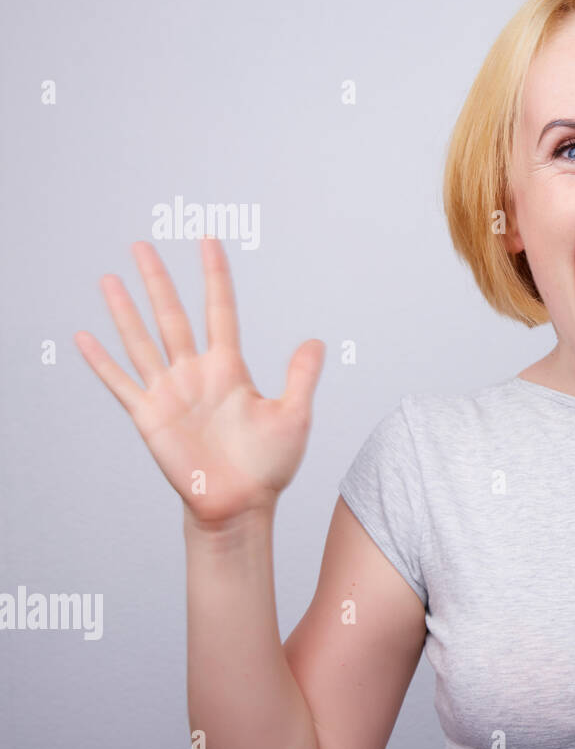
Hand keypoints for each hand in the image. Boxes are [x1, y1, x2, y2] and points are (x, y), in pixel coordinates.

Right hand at [75, 237, 325, 525]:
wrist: (240, 505)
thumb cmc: (268, 466)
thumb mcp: (293, 416)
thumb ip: (300, 377)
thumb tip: (315, 341)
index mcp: (230, 369)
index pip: (220, 310)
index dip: (214, 276)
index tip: (208, 242)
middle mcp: (196, 374)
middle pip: (172, 315)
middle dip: (157, 280)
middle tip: (142, 245)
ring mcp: (170, 393)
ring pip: (142, 340)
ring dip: (124, 310)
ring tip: (111, 277)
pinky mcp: (150, 417)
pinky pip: (121, 383)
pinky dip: (102, 361)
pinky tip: (85, 337)